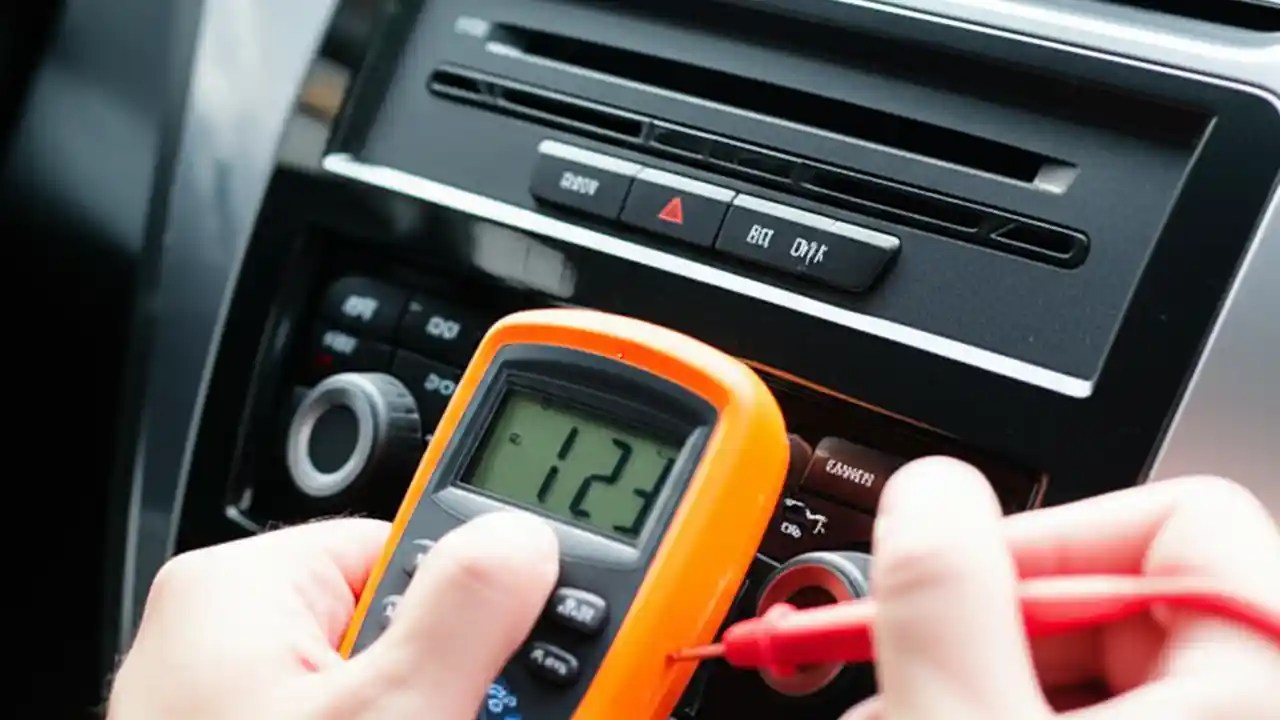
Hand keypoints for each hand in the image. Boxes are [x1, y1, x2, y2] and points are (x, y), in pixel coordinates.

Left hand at [107, 512, 558, 718]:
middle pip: (405, 630)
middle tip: (510, 717)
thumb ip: (467, 610)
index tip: (546, 639)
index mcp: (241, 595)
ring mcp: (237, 719)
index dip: (486, 596)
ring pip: (388, 700)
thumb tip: (523, 541)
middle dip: (475, 683)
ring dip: (455, 717)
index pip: (405, 545)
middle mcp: (227, 650)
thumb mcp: (392, 716)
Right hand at [842, 457, 1279, 718]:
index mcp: (1266, 672)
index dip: (1047, 538)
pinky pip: (1107, 719)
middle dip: (993, 630)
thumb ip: (943, 591)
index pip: (1183, 518)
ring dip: (987, 680)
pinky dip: (1016, 716)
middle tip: (921, 677)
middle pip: (1125, 599)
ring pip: (1106, 673)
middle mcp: (1264, 705)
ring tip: (919, 716)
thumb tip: (931, 493)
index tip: (957, 586)